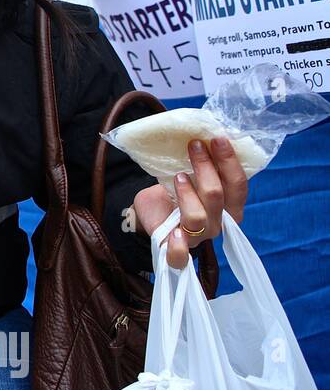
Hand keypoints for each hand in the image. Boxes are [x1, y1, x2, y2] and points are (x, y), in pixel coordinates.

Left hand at [133, 136, 247, 269]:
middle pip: (218, 196)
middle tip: (194, 145)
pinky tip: (174, 233)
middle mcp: (219, 224)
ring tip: (177, 176)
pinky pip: (180, 256)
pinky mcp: (176, 249)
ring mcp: (199, 238)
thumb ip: (203, 162)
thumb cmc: (176, 190)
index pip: (238, 185)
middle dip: (206, 167)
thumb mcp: (192, 173)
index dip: (229, 161)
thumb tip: (205, 133)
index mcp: (230, 206)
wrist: (152, 211)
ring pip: (198, 217)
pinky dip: (178, 246)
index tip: (216, 138)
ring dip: (187, 192)